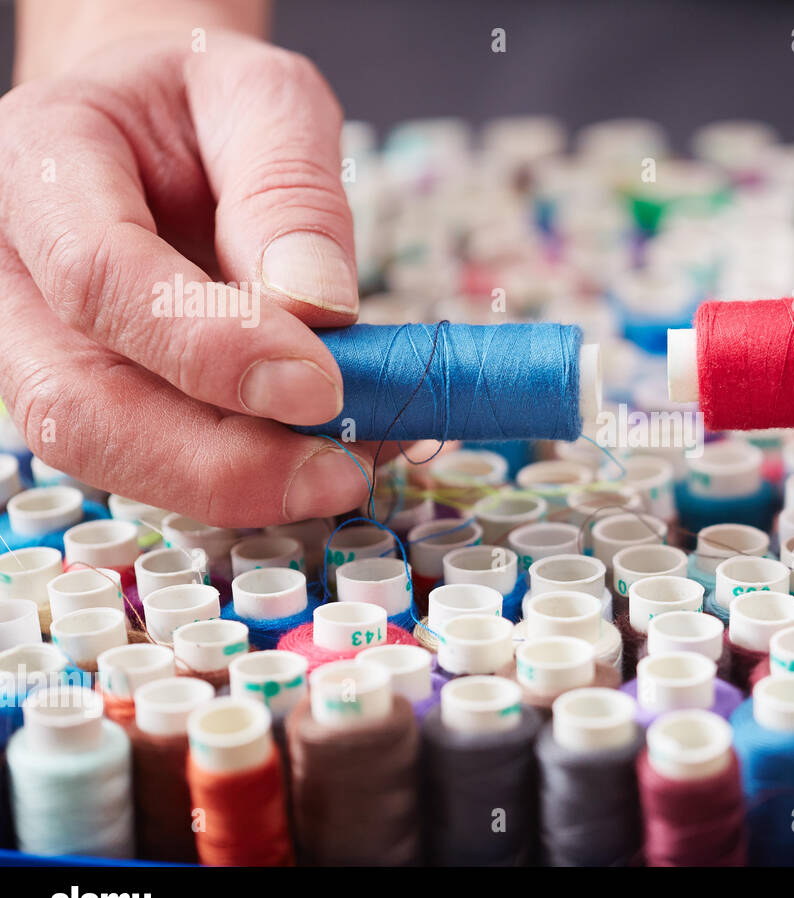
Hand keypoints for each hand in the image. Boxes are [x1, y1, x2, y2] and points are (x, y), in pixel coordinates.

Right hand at [0, 29, 373, 525]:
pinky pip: (152, 459)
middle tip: (339, 473)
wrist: (162, 128)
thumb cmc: (207, 108)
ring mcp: (36, 343)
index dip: (213, 347)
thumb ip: (289, 191)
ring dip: (234, 484)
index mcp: (39, 161)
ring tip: (344, 470)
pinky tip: (319, 460)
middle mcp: (12, 268)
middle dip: (219, 461)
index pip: (100, 277)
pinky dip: (241, 475)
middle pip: (79, 403)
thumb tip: (317, 309)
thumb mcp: (267, 101)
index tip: (322, 386)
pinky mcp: (88, 393)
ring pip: (108, 452)